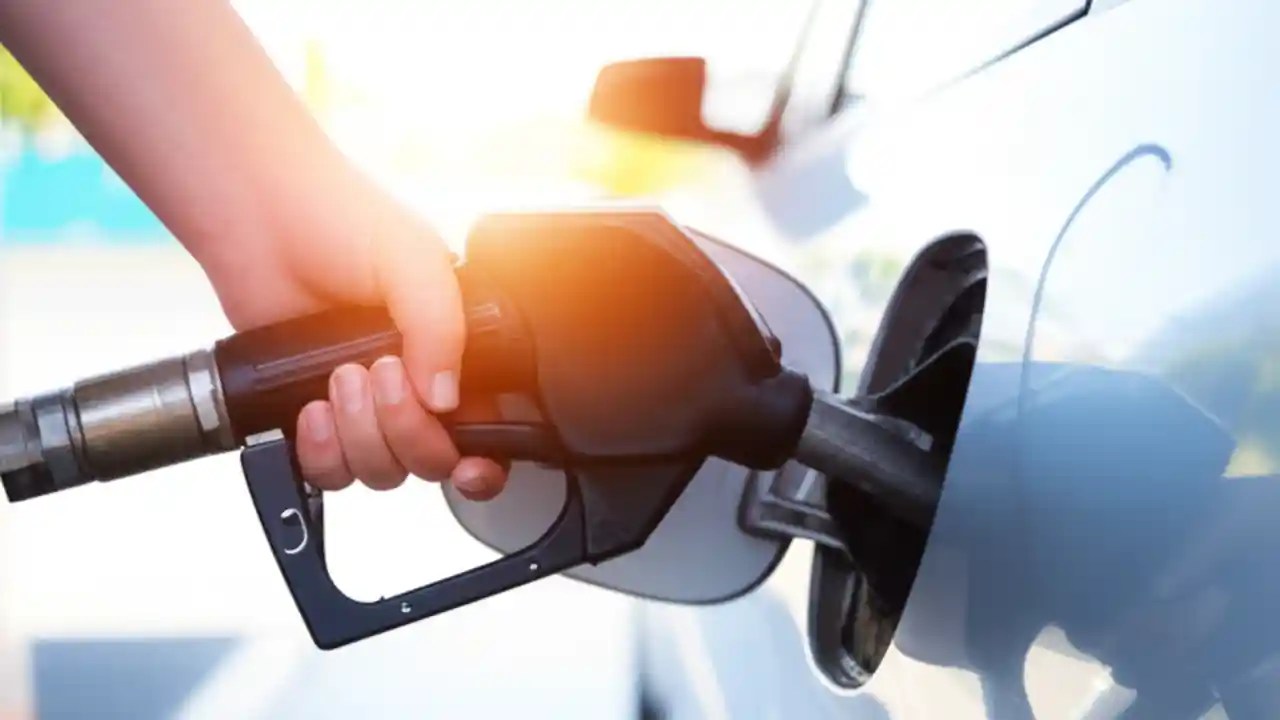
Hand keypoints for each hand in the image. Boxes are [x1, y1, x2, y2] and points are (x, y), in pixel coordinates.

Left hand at [203, 171, 506, 499]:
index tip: (469, 463)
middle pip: (431, 459)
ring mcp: (363, 404)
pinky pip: (329, 471)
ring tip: (339, 377)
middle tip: (380, 375)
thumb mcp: (414, 261)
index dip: (482, 459)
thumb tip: (444, 400)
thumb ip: (442, 329)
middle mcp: (413, 383)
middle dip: (406, 430)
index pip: (487, 427)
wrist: (257, 216)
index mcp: (452, 348)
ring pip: (381, 470)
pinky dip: (321, 451)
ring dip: (360, 435)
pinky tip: (311, 408)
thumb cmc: (337, 218)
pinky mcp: (313, 415)